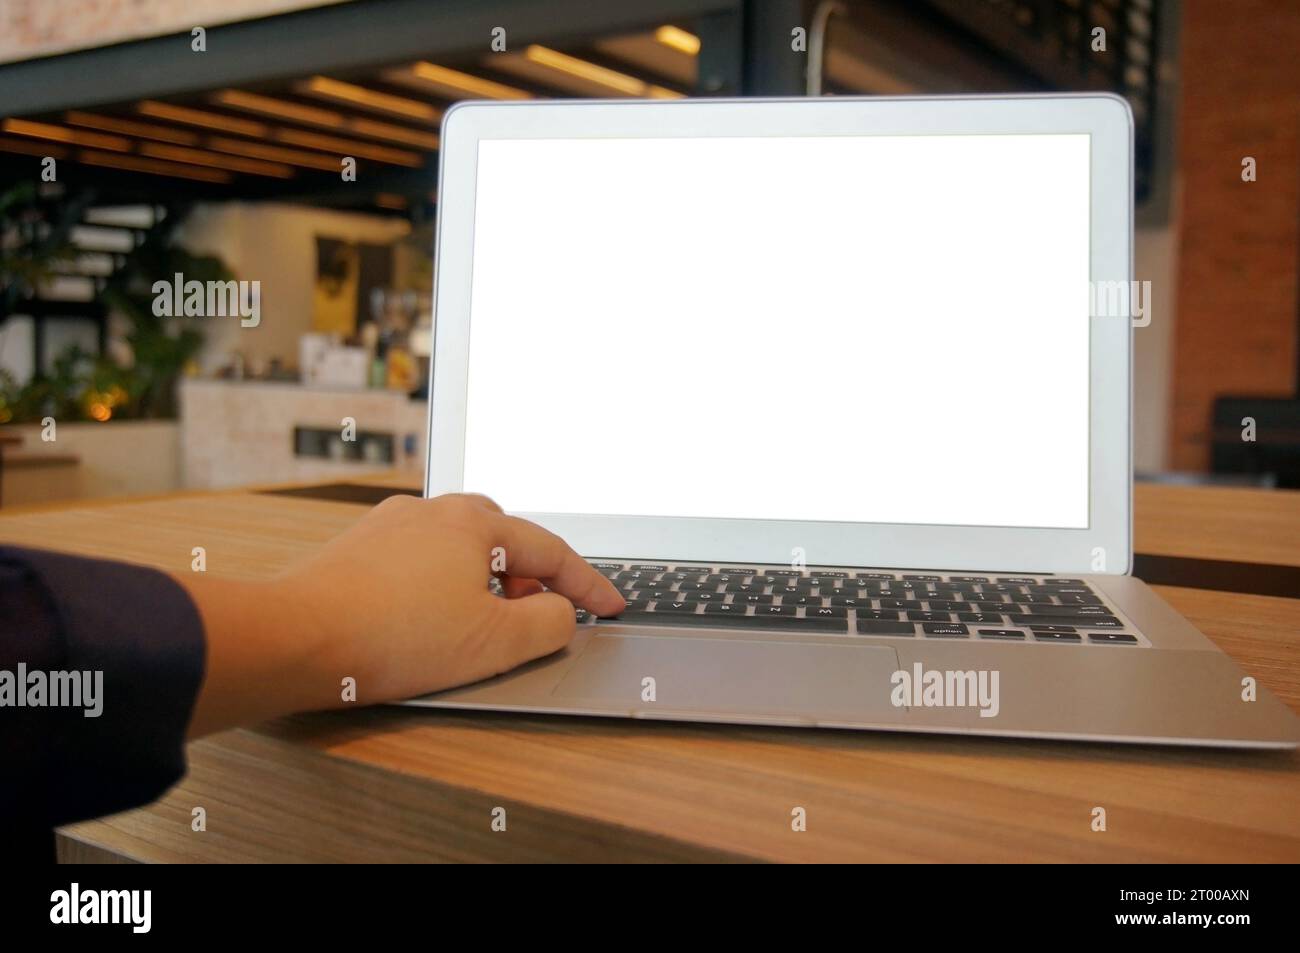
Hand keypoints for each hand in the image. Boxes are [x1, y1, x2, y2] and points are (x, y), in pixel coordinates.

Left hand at [181, 493, 624, 735]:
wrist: (295, 638)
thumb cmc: (393, 637)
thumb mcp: (495, 643)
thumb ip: (549, 625)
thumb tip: (562, 613)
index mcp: (476, 524)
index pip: (549, 551)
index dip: (587, 585)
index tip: (609, 607)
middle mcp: (433, 512)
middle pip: (504, 538)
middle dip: (531, 575)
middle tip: (544, 614)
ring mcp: (390, 527)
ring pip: (458, 548)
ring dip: (485, 581)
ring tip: (487, 622)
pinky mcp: (356, 551)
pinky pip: (418, 561)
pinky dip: (442, 585)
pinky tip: (430, 620)